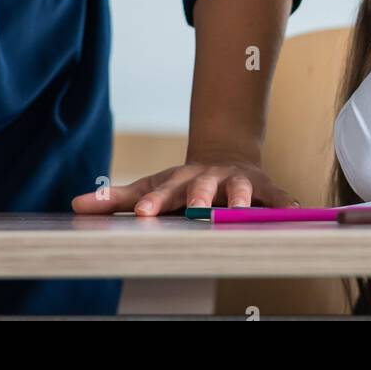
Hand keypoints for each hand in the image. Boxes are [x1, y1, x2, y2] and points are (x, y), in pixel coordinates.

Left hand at [71, 155, 297, 215]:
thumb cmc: (182, 183)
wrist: (224, 154)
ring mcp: (236, 181)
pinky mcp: (264, 186)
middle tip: (195, 213)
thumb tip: (74, 205)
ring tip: (240, 211)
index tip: (141, 215)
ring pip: (239, 189)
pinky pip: (277, 195)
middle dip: (198, 200)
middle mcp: (207, 179)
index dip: (152, 203)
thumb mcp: (150, 187)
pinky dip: (286, 203)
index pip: (162, 192)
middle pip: (201, 189)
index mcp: (178, 182)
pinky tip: (296, 213)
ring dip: (240, 200)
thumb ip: (115, 198)